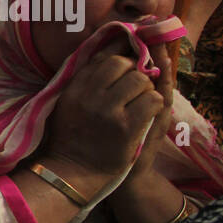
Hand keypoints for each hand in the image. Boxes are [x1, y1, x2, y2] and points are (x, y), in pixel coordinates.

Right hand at [40, 47, 167, 191]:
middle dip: (135, 72)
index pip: (103, 56)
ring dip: (147, 89)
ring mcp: (108, 110)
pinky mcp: (126, 126)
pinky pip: (153, 99)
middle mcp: (89, 95)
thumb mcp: (67, 104)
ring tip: (140, 103)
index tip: (132, 53)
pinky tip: (148, 113)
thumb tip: (108, 51)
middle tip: (135, 88)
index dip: (121, 50)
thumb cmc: (71, 138)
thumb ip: (84, 80)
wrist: (72, 172)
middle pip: (124, 63)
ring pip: (141, 79)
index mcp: (75, 87)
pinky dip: (156, 103)